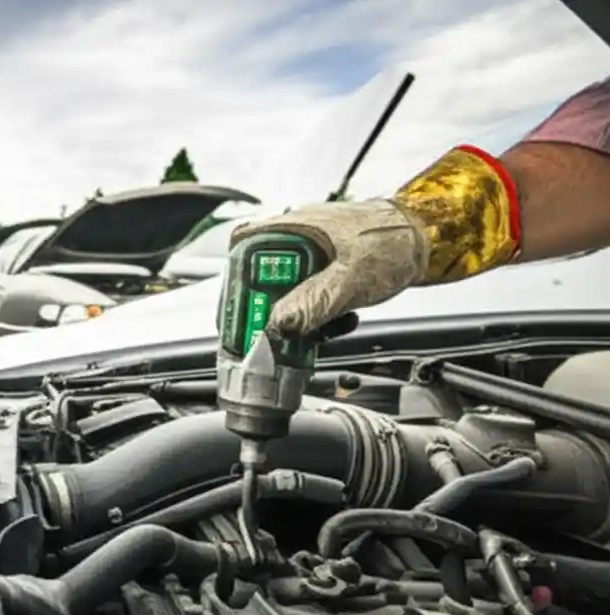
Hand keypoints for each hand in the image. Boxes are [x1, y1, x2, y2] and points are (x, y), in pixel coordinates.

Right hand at [230, 199, 428, 337]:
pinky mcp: (321, 265)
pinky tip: (335, 318)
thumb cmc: (392, 244)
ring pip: (283, 290)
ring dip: (298, 315)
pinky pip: (305, 292)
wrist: (428, 237)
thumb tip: (277, 325)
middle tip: (288, 333)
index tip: (247, 320)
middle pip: (259, 279)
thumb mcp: (349, 281)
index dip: (238, 292)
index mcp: (289, 229)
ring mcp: (306, 250)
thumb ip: (312, 304)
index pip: (241, 258)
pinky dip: (315, 310)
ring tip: (321, 327)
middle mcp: (291, 236)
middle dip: (274, 311)